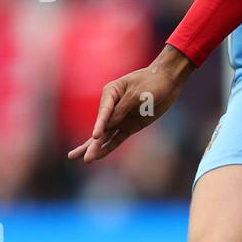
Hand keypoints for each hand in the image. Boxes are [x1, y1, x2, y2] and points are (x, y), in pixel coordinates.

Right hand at [67, 46, 193, 162]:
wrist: (168, 81)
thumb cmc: (152, 82)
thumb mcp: (138, 93)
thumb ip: (124, 109)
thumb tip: (109, 125)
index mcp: (111, 92)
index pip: (104, 111)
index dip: (99, 124)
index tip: (96, 136)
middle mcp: (112, 107)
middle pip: (100, 126)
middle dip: (90, 143)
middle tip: (74, 156)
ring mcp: (120, 118)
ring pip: (105, 136)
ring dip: (95, 148)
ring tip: (84, 160)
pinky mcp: (129, 126)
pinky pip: (117, 139)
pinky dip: (108, 148)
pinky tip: (98, 156)